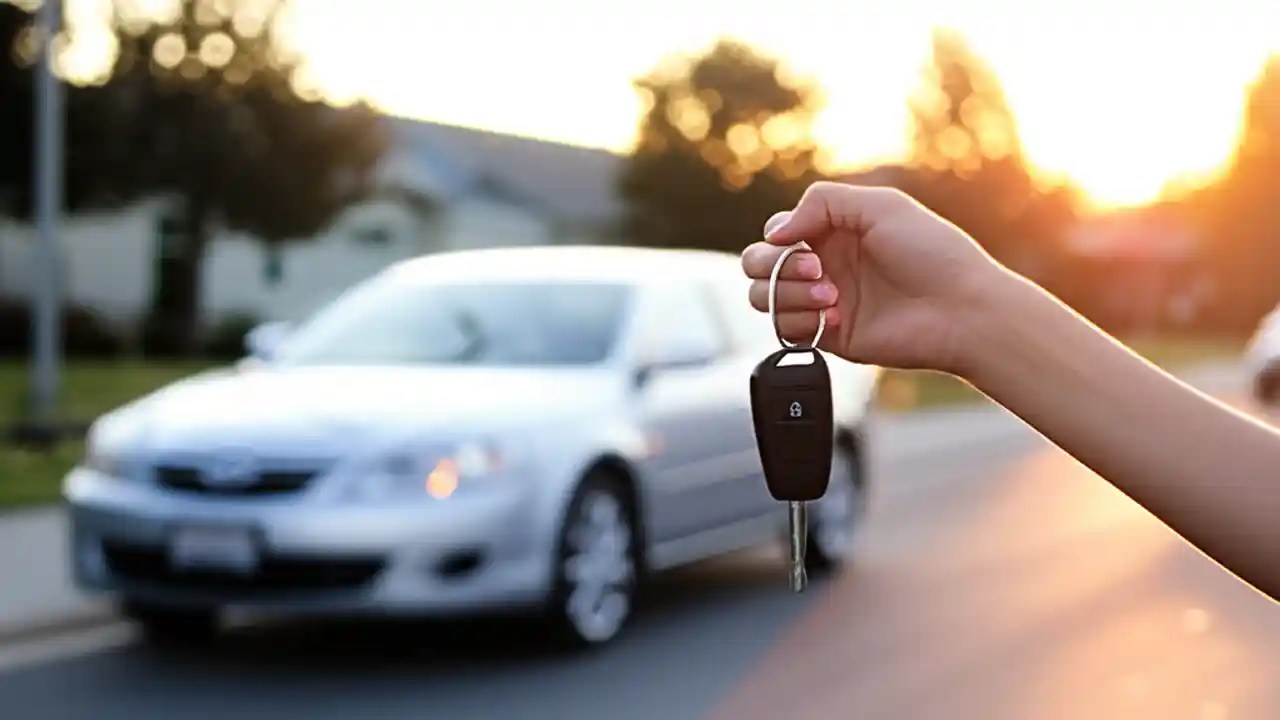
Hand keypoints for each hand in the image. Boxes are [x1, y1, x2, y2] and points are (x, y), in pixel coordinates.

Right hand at [741, 181, 1008, 374]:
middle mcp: (825, 265)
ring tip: (830, 297)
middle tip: (817, 270)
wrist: (961, 311)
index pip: (776, 231)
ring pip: (764, 298)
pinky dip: (802, 321)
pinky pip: (786, 331)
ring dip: (787, 294)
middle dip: (774, 266)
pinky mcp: (829, 336)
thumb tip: (775, 233)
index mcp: (834, 231)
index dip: (780, 236)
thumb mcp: (880, 205)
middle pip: (758, 264)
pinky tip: (836, 316)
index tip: (804, 240)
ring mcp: (824, 302)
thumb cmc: (933, 253)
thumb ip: (821, 203)